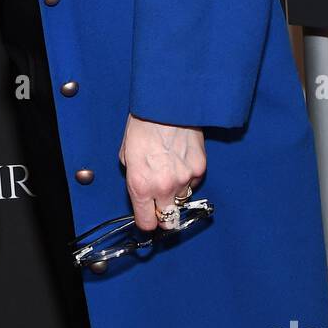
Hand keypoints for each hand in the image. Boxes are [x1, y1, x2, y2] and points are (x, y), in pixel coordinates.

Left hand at [118, 113, 205, 231]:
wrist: (165, 104)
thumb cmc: (142, 125)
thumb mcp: (126, 153)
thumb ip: (134, 177)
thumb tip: (142, 190)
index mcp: (140, 185)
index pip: (147, 223)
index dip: (147, 221)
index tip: (147, 217)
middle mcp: (163, 187)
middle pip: (169, 222)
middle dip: (164, 214)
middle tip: (161, 201)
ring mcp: (184, 179)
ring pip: (182, 200)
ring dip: (176, 192)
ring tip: (170, 169)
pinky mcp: (200, 169)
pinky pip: (193, 182)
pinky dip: (188, 176)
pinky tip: (180, 158)